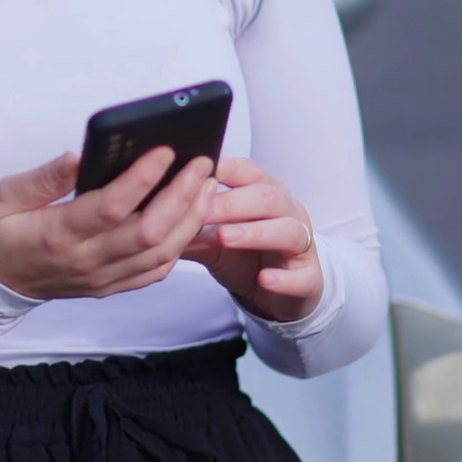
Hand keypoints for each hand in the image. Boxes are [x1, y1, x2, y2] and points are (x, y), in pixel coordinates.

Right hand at [0, 147, 216, 300]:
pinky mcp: (107, 287)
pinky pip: (153, 273)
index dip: (143, 177)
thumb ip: (43, 178)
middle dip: (182, 196)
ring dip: (190, 220)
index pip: (111, 207)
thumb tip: (78, 157)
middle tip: (201, 164)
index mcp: (57, 235)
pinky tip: (189, 221)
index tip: (165, 150)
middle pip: (148, 232)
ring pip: (160, 255)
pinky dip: (178, 248)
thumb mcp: (2, 196)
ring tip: (206, 187)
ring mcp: (99, 278)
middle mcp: (85, 261)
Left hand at [183, 156, 322, 322]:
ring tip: (225, 237)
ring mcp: (302, 244)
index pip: (248, 172)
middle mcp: (287, 211)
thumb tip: (151, 210)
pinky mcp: (310, 277)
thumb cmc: (244, 256)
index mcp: (263, 193)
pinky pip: (301, 276)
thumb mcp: (213, 241)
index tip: (196, 169)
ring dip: (255, 233)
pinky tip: (265, 279)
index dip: (225, 169)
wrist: (278, 293)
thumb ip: (190, 225)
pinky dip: (283, 278)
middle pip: (267, 197)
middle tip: (202, 210)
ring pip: (288, 230)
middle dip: (233, 202)